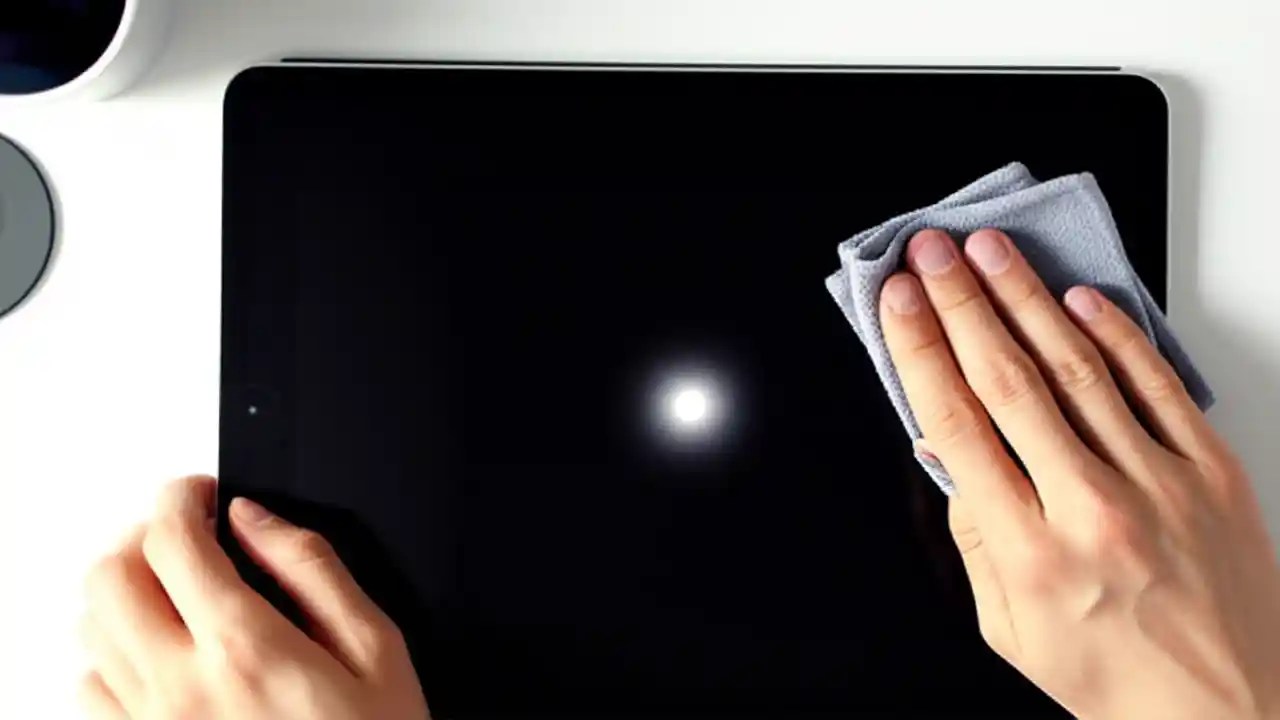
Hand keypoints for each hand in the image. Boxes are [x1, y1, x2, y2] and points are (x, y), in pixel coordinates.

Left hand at [79, 476, 430, 719]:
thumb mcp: (376, 648)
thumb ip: (312, 569)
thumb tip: (256, 519)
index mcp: (245, 647)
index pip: (172, 538)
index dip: (182, 496)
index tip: (201, 493)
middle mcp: (182, 686)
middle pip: (109, 577)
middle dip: (143, 537)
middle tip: (185, 537)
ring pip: (92, 629)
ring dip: (126, 593)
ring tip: (176, 593)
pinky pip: (89, 691)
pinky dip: (112, 657)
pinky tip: (160, 656)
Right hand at [880, 229, 1279, 719]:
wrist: (1226, 712)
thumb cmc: (1111, 677)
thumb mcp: (1007, 626)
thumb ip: (972, 534)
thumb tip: (943, 450)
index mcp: (1030, 553)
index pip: (959, 425)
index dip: (921, 351)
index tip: (900, 303)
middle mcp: (1091, 510)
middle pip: (1010, 381)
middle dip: (962, 304)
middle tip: (934, 252)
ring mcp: (1158, 486)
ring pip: (1079, 370)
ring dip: (1026, 300)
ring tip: (991, 253)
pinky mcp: (1210, 474)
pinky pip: (1157, 387)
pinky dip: (1116, 336)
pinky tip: (1080, 299)